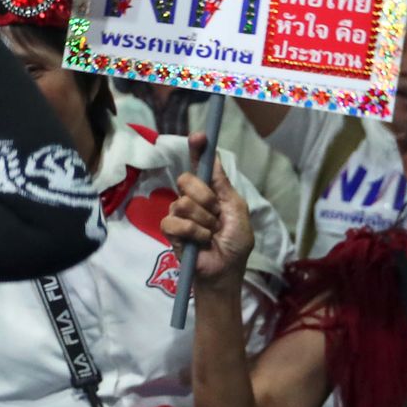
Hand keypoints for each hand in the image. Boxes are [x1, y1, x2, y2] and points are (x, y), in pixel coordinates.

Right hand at [161, 133, 254, 290]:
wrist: (225, 270)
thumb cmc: (235, 243)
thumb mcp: (237, 211)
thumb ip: (224, 185)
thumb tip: (215, 157)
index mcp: (210, 192)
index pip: (200, 166)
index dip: (197, 149)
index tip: (199, 136)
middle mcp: (192, 198)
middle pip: (187, 180)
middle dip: (206, 198)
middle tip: (217, 216)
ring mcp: (178, 214)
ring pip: (183, 203)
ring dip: (203, 222)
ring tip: (210, 235)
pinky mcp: (169, 230)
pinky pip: (175, 222)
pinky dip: (193, 233)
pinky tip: (200, 242)